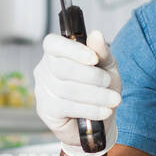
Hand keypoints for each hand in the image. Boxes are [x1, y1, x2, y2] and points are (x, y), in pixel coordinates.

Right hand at [33, 29, 120, 155]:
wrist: (99, 121)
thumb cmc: (100, 88)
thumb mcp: (107, 67)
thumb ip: (102, 51)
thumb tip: (96, 34)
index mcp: (56, 53)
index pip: (53, 44)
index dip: (73, 50)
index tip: (94, 58)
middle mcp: (44, 69)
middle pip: (62, 68)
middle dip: (91, 76)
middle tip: (108, 82)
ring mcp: (42, 90)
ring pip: (67, 89)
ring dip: (95, 95)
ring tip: (113, 100)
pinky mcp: (46, 110)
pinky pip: (67, 107)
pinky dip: (90, 109)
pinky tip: (104, 112)